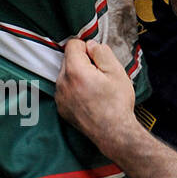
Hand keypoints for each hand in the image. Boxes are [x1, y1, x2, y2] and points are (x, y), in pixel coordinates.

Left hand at [56, 38, 137, 160]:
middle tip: (99, 76)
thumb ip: (101, 52)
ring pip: (66, 75)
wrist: (113, 133)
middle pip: (68, 59)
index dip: (87, 48)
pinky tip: (89, 98)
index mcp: (75, 71)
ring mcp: (59, 97)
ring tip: (95, 89)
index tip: (97, 59)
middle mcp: (62, 83)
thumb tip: (90, 45)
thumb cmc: (117, 103)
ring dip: (78, 76)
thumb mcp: (116, 71)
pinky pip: (65, 89)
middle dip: (82, 62)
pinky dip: (74, 89)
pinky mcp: (60, 107)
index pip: (73, 44)